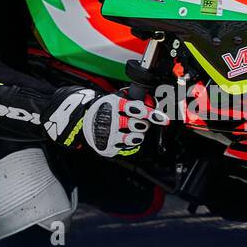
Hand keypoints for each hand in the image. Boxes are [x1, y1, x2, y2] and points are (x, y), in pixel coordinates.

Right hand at [44, 87, 169, 157]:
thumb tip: (152, 102)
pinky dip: (132, 143)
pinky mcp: (108, 147)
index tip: (162, 118)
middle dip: (144, 124)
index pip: (136, 108)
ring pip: (135, 137)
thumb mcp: (116, 99)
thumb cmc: (104, 109)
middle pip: (138, 124)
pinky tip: (126, 137)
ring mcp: (109, 135)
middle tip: (139, 122)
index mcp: (114, 104)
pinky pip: (129, 147)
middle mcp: (110, 120)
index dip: (151, 114)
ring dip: (139, 134)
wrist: (83, 122)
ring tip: (133, 130)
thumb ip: (133, 100)